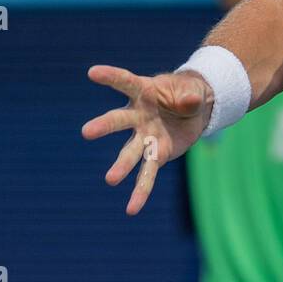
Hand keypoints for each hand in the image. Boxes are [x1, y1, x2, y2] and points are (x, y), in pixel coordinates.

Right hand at [82, 65, 213, 214]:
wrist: (196, 110)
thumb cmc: (188, 93)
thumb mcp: (194, 90)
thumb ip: (190, 96)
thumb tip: (188, 102)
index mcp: (145, 91)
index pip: (125, 82)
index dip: (110, 76)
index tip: (92, 72)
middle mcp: (138, 116)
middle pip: (118, 120)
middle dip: (104, 126)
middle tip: (86, 131)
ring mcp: (144, 136)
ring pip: (129, 152)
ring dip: (121, 166)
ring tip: (110, 179)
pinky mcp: (156, 154)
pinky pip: (146, 175)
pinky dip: (140, 192)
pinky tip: (132, 209)